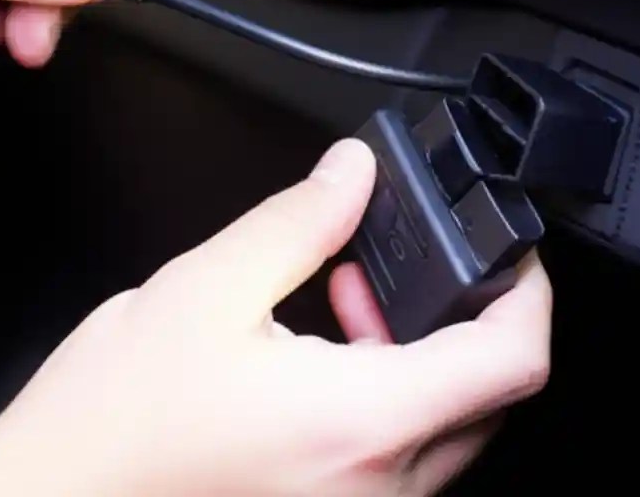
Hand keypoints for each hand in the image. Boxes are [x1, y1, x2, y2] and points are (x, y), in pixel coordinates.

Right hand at [0, 139, 551, 495]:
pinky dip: (387, 402)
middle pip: (488, 395)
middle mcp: (377, 485)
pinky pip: (398, 461)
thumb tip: (351, 174)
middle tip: (401, 269)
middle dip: (461, 318)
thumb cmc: (110, 428)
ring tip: (348, 305)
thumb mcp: (204, 292)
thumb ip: (298, 223)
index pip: (512, 361)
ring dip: (419, 359)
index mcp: (361, 422)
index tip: (509, 254)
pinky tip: (322, 362)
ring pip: (445, 431)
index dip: (529, 293)